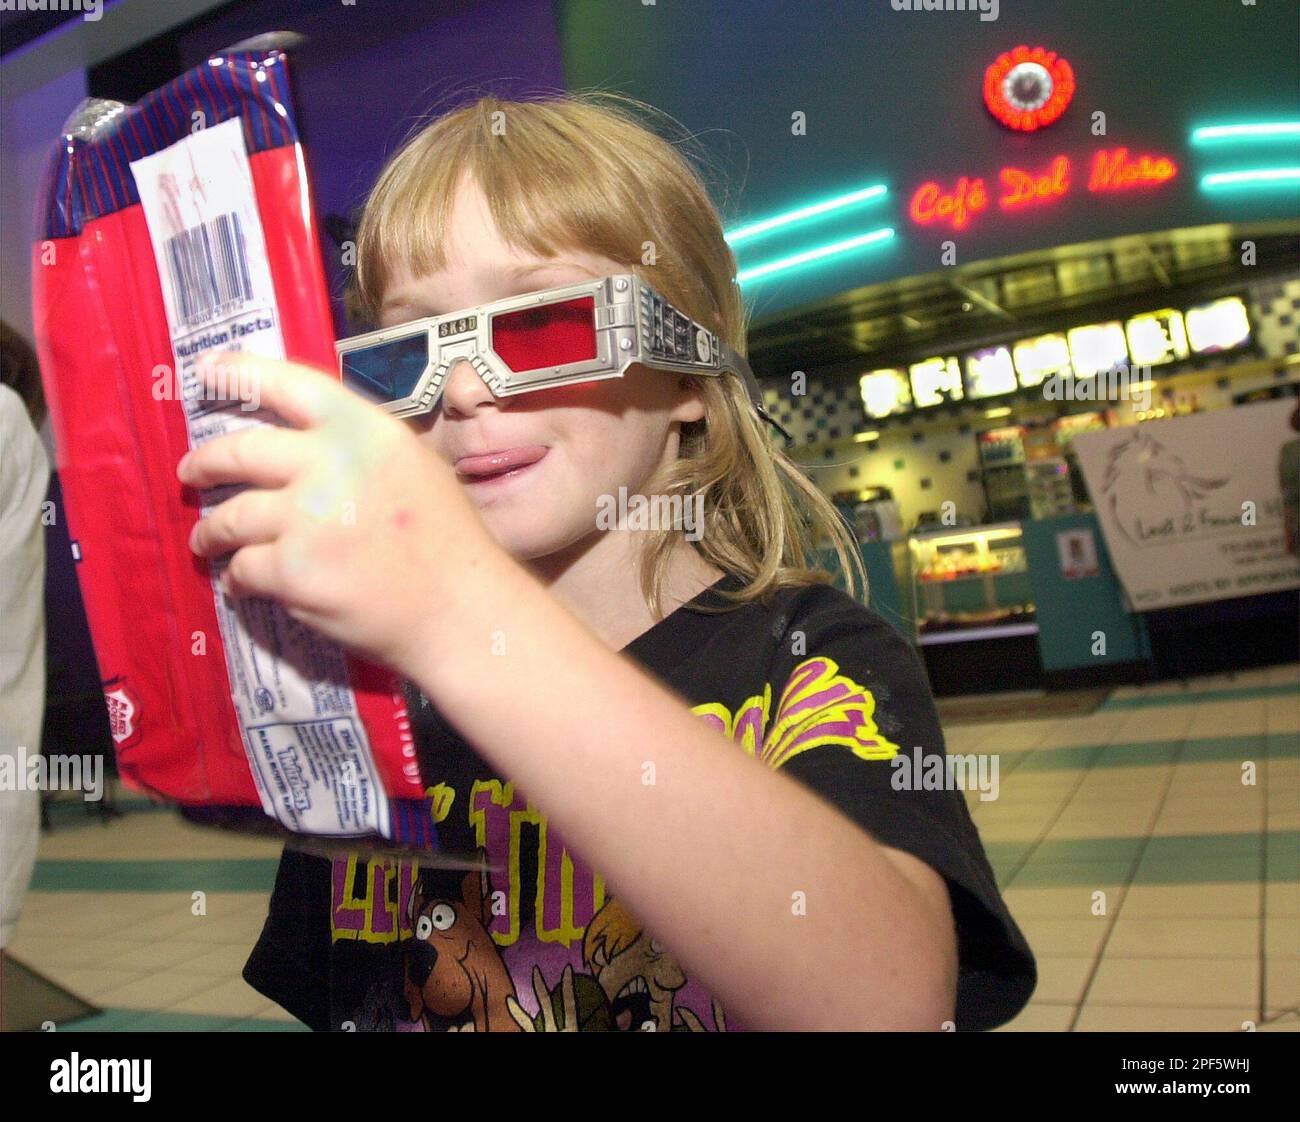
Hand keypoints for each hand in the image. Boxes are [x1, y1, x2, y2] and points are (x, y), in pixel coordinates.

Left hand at [177, 351, 502, 676]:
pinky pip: (244, 568)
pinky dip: (238, 577)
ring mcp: (308, 519)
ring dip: (212, 530)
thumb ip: (361, 449)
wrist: (460, 610)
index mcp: (367, 432)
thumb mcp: (416, 468)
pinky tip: (244, 582)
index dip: (241, 372)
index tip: (208, 371)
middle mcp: (332, 465)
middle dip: (206, 463)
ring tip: (207, 539)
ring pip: (231, 517)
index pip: (289, 384)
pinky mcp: (293, 572)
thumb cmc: (448, 543)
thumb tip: (305, 443)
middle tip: (192, 471)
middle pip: (241, 451)